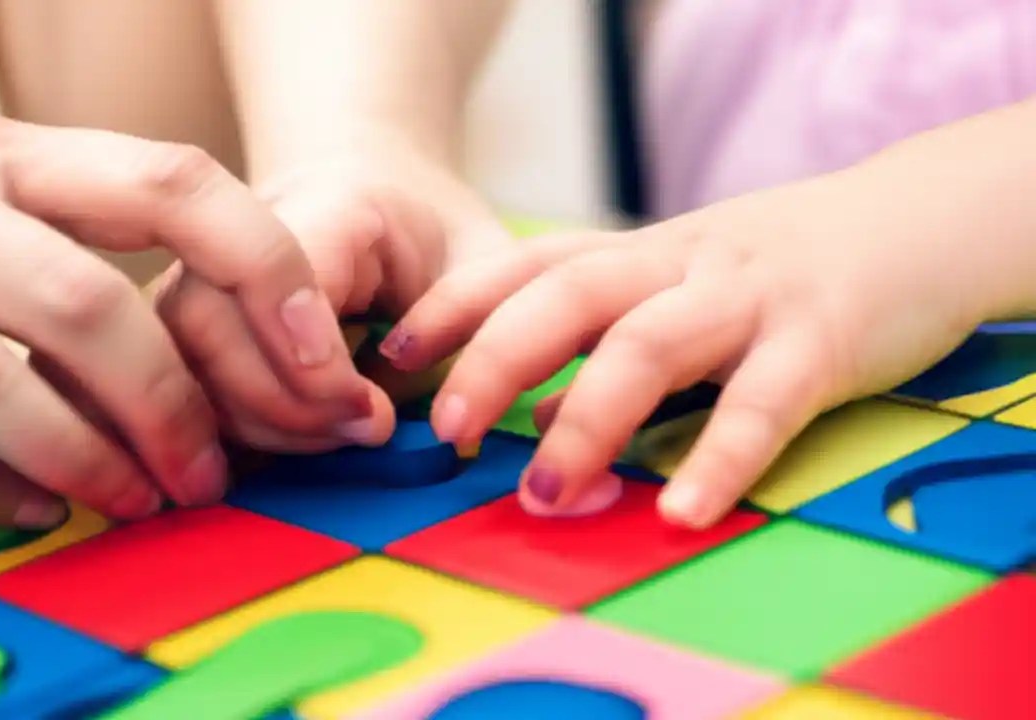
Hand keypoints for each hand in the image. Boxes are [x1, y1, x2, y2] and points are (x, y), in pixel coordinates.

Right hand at [0, 118, 367, 525]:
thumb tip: (253, 336)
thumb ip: (99, 234)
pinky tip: (37, 511)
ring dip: (86, 460)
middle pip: (85, 307)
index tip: (321, 360)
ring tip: (139, 500)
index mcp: (6, 154)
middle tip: (209, 475)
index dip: (263, 268)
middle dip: (170, 406)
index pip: (168, 182)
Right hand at [154, 141, 511, 451]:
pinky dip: (229, 433)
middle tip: (363, 428)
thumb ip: (471, 323)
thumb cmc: (431, 236)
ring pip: (177, 364)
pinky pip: (174, 388)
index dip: (311, 364)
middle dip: (284, 406)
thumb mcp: (482, 264)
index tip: (372, 407)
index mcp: (321, 205)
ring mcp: (189, 276)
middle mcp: (229, 233)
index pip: (275, 279)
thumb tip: (440, 417)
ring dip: (257, 427)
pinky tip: (291, 440)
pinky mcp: (174, 324)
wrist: (374, 194)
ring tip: (333, 435)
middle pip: (205, 327)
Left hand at [384, 168, 994, 526]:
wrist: (909, 225)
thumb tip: (527, 409)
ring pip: (650, 343)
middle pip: (568, 295)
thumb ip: (603, 342)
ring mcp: (747, 298)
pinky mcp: (821, 340)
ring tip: (546, 493)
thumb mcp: (674, 289)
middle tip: (449, 429)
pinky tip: (683, 512)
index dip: (454, 306)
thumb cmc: (767, 274)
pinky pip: (763, 401)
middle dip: (497, 358)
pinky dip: (720, 459)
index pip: (524, 266)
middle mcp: (677, 265)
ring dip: (588, 419)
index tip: (395, 358)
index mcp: (634, 255)